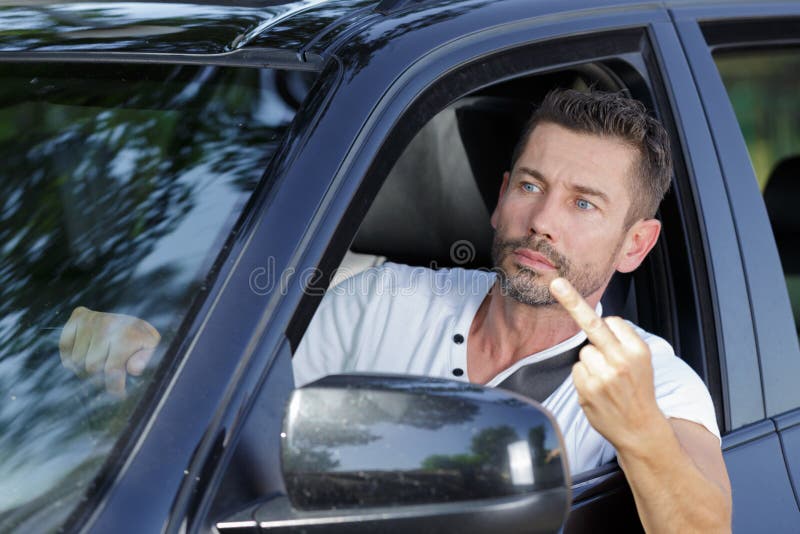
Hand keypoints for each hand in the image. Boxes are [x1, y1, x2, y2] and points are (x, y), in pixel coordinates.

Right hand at [59, 306, 160, 396]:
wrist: (130, 320)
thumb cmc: (140, 340)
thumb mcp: (151, 348)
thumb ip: (145, 359)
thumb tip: (133, 369)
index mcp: (128, 333)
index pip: (112, 369)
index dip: (113, 387)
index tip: (118, 394)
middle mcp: (108, 323)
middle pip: (91, 366)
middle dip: (99, 379)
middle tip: (106, 380)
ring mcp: (91, 319)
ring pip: (76, 359)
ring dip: (84, 369)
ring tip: (97, 367)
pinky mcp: (78, 317)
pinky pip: (65, 347)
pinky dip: (71, 357)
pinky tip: (85, 356)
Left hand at [549, 277, 665, 453]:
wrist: (640, 429)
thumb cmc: (638, 389)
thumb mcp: (642, 361)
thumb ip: (622, 341)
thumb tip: (596, 321)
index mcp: (637, 350)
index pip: (612, 321)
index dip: (611, 330)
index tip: (601, 316)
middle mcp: (620, 360)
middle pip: (591, 323)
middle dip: (572, 301)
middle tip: (556, 283)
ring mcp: (602, 376)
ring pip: (584, 352)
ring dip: (591, 362)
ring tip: (607, 381)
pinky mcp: (586, 389)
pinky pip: (577, 369)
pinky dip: (584, 377)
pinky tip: (599, 390)